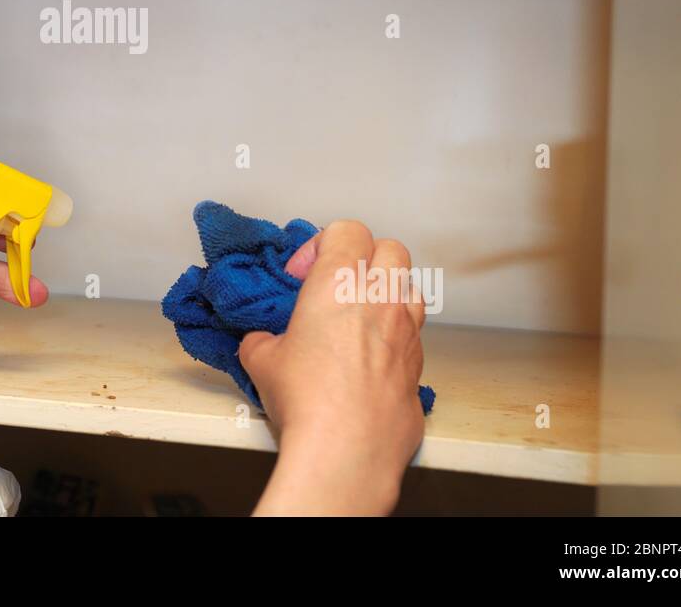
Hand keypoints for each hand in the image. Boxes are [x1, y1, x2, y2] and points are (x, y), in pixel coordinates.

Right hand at [240, 220, 424, 515]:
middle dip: (363, 257)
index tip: (302, 276)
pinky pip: (413, 334)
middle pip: (389, 249)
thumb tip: (263, 343)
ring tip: (359, 318)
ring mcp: (407, 332)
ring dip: (387, 292)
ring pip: (409, 288)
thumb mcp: (261, 360)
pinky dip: (395, 335)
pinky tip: (370, 359)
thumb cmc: (308, 400)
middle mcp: (380, 299)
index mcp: (339, 283)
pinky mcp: (418, 368)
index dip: (322, 245)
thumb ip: (262, 340)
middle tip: (336, 285)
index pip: (347, 230)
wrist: (346, 450)